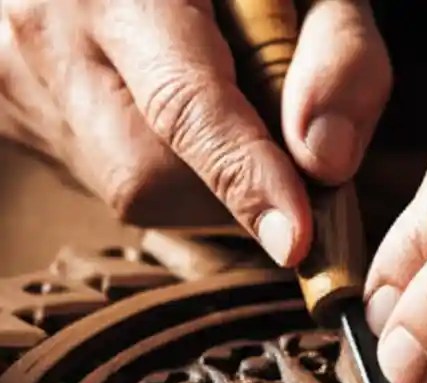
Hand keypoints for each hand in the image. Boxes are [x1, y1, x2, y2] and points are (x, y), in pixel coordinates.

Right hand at [0, 0, 389, 264]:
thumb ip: (335, 51)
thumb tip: (329, 162)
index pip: (184, 106)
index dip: (246, 179)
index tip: (295, 240)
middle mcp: (47, 38)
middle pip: (150, 176)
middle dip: (234, 183)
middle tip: (283, 142)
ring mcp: (17, 83)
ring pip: (130, 191)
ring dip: (204, 178)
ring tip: (225, 101)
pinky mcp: (16, 114)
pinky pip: (107, 176)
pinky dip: (168, 166)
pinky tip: (173, 111)